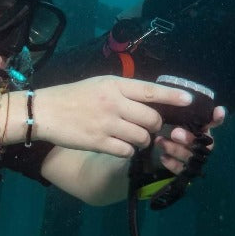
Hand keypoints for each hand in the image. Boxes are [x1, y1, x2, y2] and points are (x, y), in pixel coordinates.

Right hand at [34, 76, 197, 157]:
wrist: (44, 111)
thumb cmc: (73, 96)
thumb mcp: (99, 84)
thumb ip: (123, 90)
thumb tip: (150, 99)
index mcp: (115, 85)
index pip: (151, 91)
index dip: (173, 97)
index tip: (190, 101)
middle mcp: (114, 103)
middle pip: (151, 119)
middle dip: (155, 126)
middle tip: (149, 128)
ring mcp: (106, 123)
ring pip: (142, 137)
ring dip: (142, 141)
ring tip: (132, 138)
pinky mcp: (98, 142)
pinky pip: (127, 151)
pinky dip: (128, 151)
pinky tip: (120, 146)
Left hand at [152, 105, 225, 174]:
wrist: (157, 150)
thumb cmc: (168, 127)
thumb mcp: (172, 117)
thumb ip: (177, 110)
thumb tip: (176, 96)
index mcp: (203, 128)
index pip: (215, 122)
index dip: (217, 118)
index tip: (218, 111)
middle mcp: (203, 143)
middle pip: (203, 143)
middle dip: (189, 138)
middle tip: (175, 133)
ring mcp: (196, 158)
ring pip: (190, 156)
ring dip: (175, 149)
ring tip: (159, 141)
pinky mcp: (186, 170)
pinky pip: (182, 169)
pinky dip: (172, 164)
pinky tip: (163, 157)